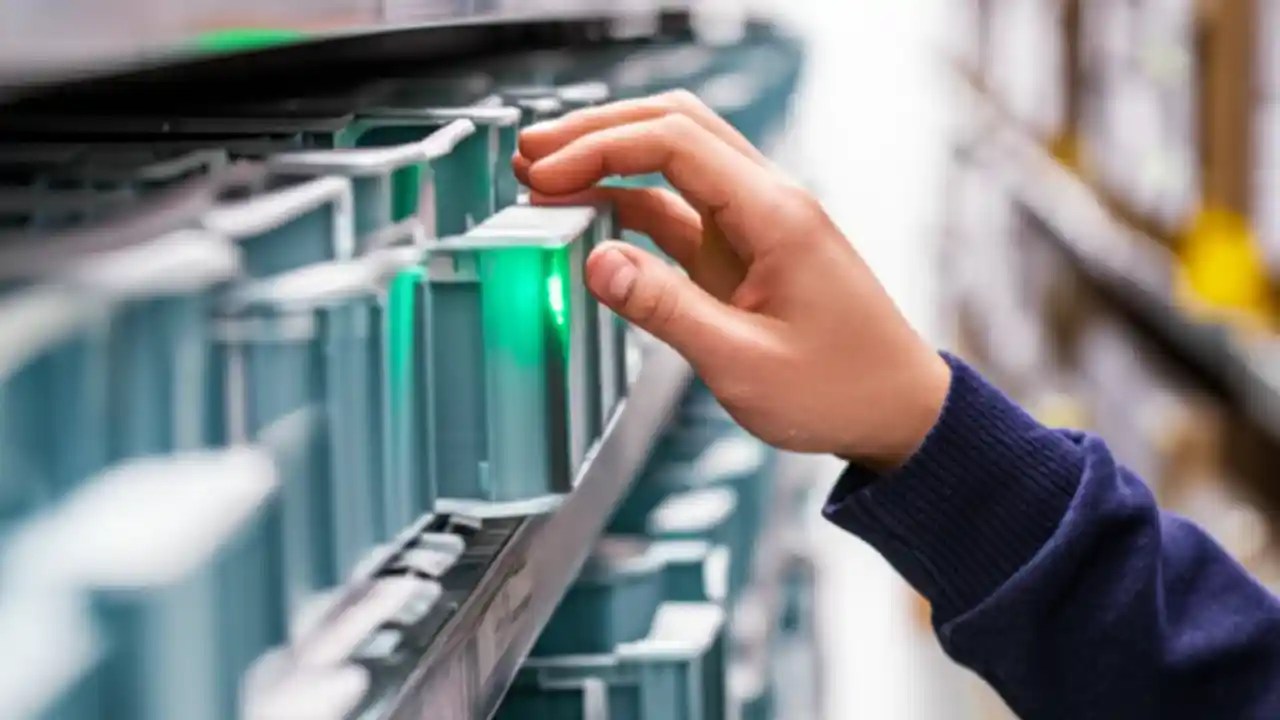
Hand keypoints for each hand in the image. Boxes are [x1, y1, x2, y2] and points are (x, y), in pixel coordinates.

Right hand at [513, 90, 949, 467]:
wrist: (898, 410)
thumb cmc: (840, 390)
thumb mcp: (744, 364)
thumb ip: (666, 310)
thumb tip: (597, 262)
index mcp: (776, 214)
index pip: (674, 142)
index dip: (599, 149)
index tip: (544, 177)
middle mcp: (768, 203)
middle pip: (674, 127)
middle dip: (598, 132)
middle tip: (532, 157)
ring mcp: (755, 224)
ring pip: (675, 160)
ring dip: (611, 161)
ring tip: (546, 178)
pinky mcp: (744, 251)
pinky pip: (679, 208)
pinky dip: (630, 204)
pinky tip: (590, 216)